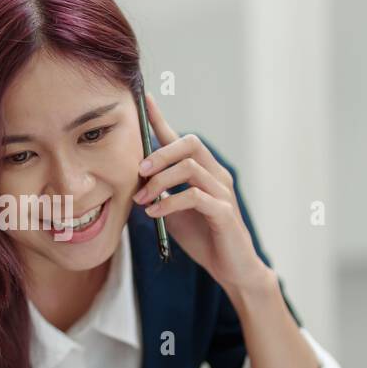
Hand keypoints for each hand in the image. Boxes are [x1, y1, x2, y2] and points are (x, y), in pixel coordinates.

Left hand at [131, 93, 271, 292]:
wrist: (232, 268)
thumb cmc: (204, 237)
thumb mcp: (174, 211)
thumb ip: (160, 192)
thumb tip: (134, 179)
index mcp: (205, 171)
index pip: (181, 138)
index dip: (162, 119)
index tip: (144, 99)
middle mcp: (217, 175)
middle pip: (190, 144)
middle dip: (160, 153)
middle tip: (138, 171)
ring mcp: (223, 192)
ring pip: (191, 168)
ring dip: (160, 181)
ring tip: (142, 199)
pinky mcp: (224, 212)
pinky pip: (195, 196)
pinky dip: (170, 202)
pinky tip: (155, 213)